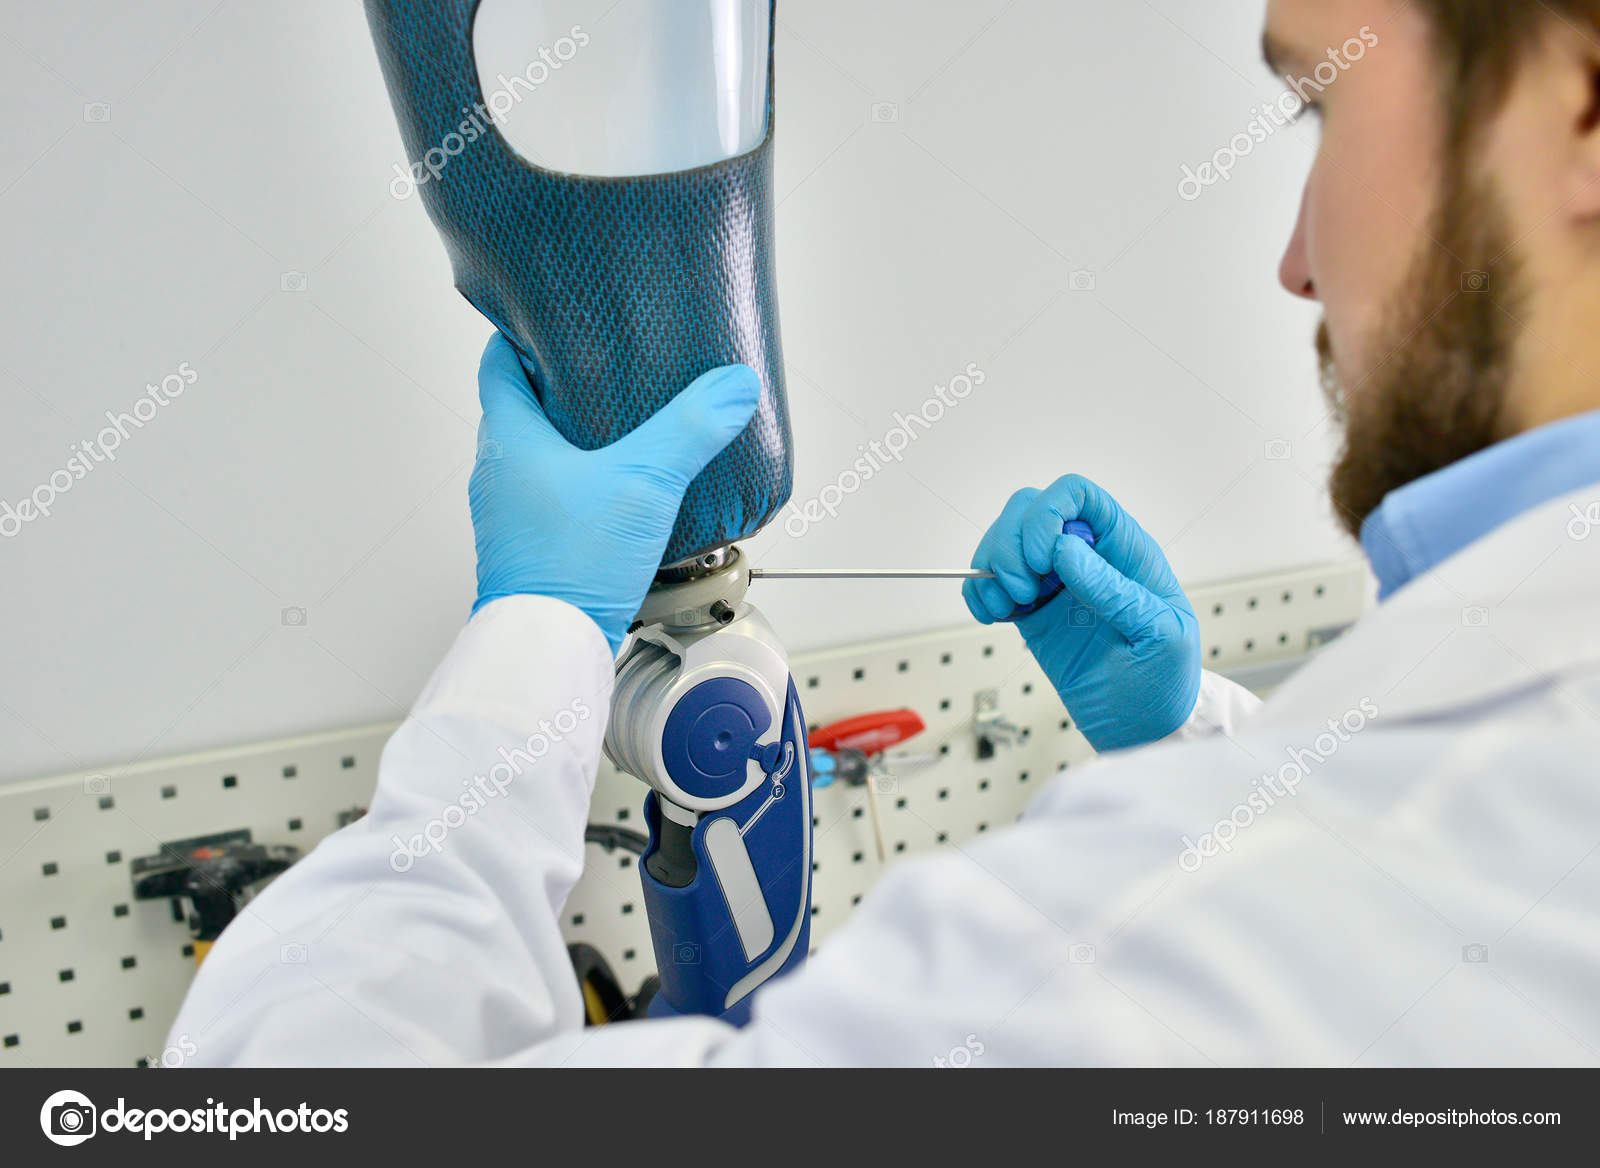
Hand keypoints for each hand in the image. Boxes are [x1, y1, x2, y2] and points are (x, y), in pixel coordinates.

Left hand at [469, 333, 760, 652]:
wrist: (548, 647)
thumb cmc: (572, 564)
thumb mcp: (644, 481)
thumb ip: (691, 428)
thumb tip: (732, 386)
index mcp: (508, 438)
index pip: (498, 362)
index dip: (524, 335)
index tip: (555, 321)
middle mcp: (498, 474)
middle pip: (521, 410)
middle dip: (560, 389)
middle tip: (606, 371)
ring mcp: (508, 517)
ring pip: (536, 459)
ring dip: (571, 443)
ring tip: (622, 432)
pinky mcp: (528, 553)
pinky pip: (549, 503)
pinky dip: (578, 488)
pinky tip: (619, 497)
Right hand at [962, 475, 1200, 751]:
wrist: (1142, 729)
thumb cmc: (1164, 681)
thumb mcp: (1158, 636)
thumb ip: (1115, 590)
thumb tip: (1066, 550)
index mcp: (1124, 550)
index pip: (1077, 495)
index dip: (1049, 512)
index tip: (1043, 559)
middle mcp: (1086, 556)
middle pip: (1028, 508)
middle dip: (1011, 543)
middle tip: (1023, 592)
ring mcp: (1055, 582)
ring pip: (1004, 540)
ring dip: (991, 567)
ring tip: (1008, 607)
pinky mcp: (1031, 612)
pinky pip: (989, 582)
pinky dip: (978, 592)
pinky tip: (993, 615)